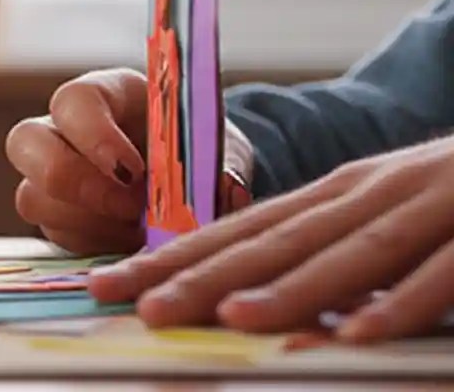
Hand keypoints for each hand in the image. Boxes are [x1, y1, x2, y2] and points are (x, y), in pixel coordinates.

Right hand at [5, 68, 253, 255]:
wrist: (193, 177)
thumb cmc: (199, 149)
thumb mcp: (218, 149)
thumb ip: (219, 166)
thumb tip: (227, 189)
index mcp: (105, 95)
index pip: (73, 101)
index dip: (94, 135)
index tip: (133, 170)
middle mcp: (63, 129)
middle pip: (25, 141)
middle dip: (72, 181)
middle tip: (127, 207)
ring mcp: (49, 174)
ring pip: (33, 196)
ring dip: (87, 222)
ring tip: (138, 229)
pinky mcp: (54, 216)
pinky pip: (53, 235)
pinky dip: (92, 246)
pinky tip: (128, 241)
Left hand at [88, 137, 453, 342]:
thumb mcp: (381, 214)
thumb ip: (324, 248)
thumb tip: (246, 297)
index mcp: (336, 193)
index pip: (237, 229)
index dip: (170, 258)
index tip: (109, 286)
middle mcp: (369, 193)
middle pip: (274, 240)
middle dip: (201, 276)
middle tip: (138, 307)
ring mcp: (430, 208)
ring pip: (350, 253)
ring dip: (291, 289)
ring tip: (232, 320)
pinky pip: (442, 274)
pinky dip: (400, 303)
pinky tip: (357, 335)